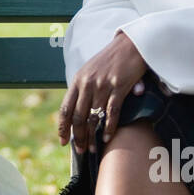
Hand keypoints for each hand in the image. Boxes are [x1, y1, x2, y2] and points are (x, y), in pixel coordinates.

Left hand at [58, 30, 148, 154]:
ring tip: (91, 149)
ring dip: (91, 136)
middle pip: (78, 117)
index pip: (65, 109)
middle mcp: (87, 84)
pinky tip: (107, 137)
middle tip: (79, 151)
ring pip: (93, 117)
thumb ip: (83, 89)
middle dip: (77, 137)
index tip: (63, 142)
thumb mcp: (90, 71)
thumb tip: (78, 112)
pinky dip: (109, 127)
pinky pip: (111, 112)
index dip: (62, 127)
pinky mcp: (119, 87)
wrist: (130, 44)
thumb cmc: (110, 60)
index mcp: (78, 80)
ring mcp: (103, 86)